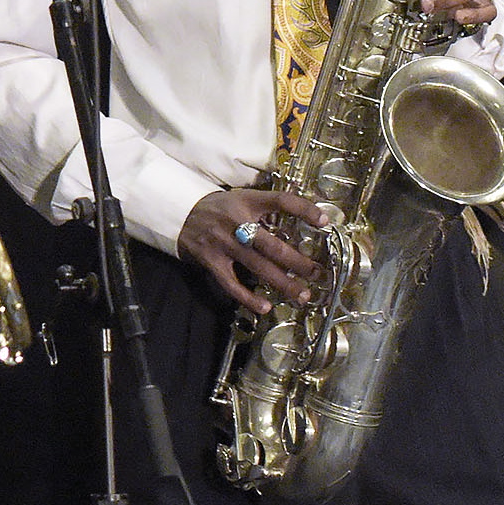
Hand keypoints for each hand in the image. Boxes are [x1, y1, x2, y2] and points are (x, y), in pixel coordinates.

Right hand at [177, 188, 330, 314]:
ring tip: (302, 295)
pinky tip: (264, 306)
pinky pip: (232, 284)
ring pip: (259, 267)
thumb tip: (302, 219)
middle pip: (274, 245)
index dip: (304, 210)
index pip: (281, 201)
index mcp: (247, 201)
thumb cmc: (218, 208)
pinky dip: (248, 298)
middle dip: (299, 262)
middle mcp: (237, 222)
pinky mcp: (211, 261)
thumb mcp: (241, 198)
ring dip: (283, 283)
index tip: (324, 222)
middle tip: (318, 273)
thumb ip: (265, 208)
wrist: (179, 213)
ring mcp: (224, 244)